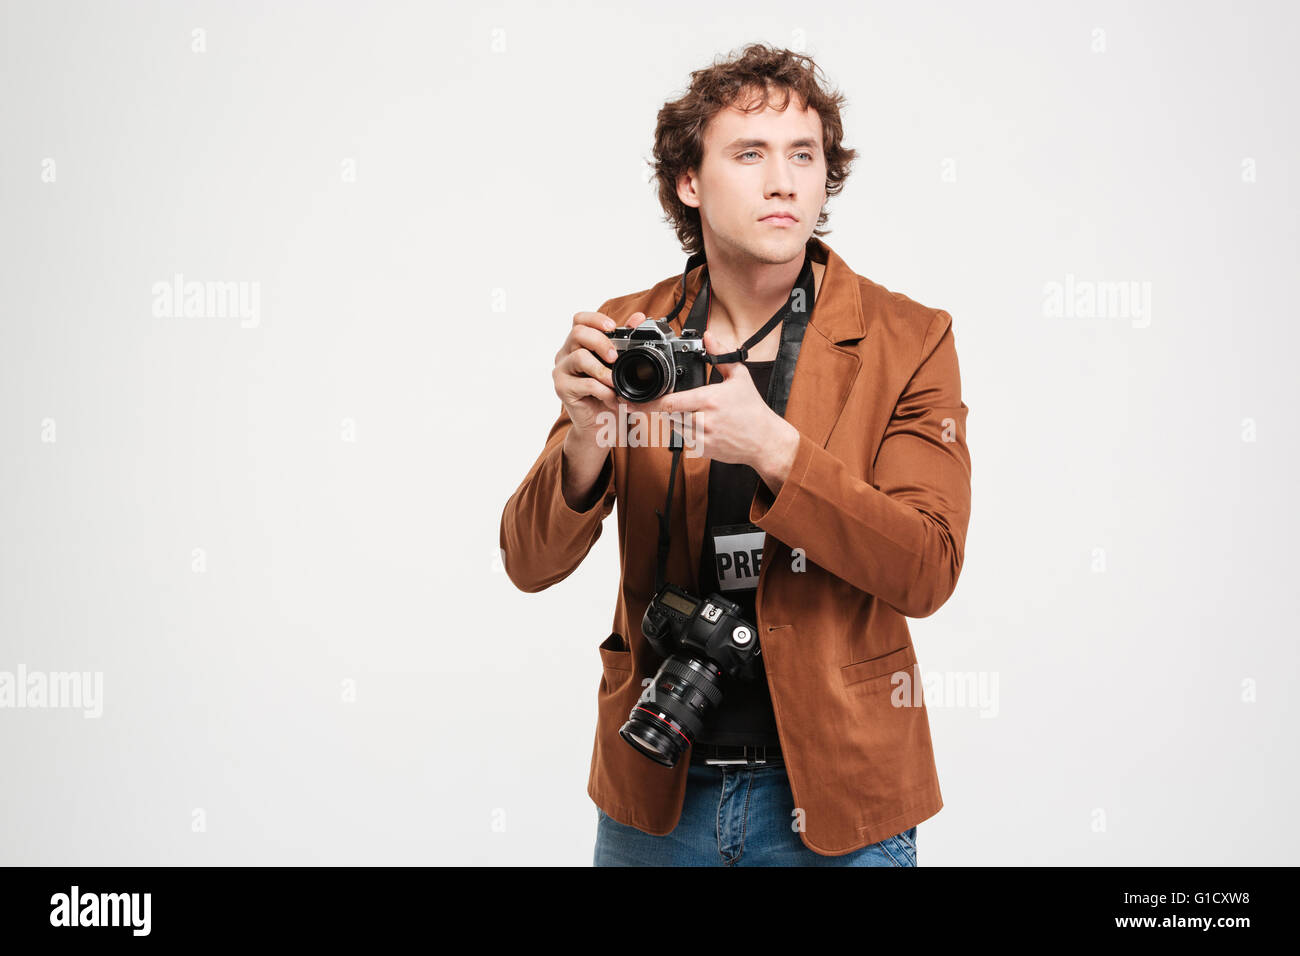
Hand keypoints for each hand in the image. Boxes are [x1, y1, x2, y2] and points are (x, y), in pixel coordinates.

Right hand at [552, 310, 644, 438]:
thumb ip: (627, 341)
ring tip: (615, 382)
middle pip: (578, 333)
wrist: (602, 425)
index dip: (595, 319)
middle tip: (615, 357)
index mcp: (578, 344)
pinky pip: (584, 383)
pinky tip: (610, 397)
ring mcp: (562, 371)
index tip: (613, 327)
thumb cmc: (610, 392)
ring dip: (602, 369)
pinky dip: (602, 389)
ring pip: (579, 357)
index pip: (580, 319)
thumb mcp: (622, 365)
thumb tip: (639, 317)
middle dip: (601, 342)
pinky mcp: (562, 388)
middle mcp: (566, 354)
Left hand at [634, 329, 800, 485]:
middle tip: (670, 402)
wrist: (764, 441)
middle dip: (665, 408)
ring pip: (674, 427)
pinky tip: (701, 426)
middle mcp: (702, 420)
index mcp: (708, 400)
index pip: (669, 402)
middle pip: (668, 415)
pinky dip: (685, 431)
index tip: (632, 402)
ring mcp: (702, 438)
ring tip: (694, 412)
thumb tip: (708, 336)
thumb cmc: (752, 409)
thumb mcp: (740, 376)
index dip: (649, 403)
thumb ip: (721, 354)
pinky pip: (683, 440)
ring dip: (675, 419)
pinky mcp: (703, 451)